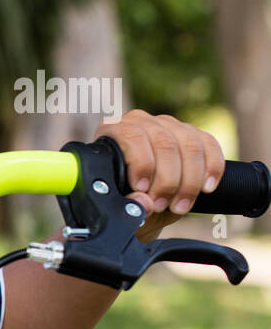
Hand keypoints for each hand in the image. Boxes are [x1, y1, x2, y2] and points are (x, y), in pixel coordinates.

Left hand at [94, 110, 224, 242]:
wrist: (139, 198)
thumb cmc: (123, 196)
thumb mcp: (120, 202)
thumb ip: (128, 203)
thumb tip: (144, 203)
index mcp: (116, 130)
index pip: (133, 137)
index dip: (142, 164)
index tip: (143, 189)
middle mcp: (143, 121)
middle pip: (165, 143)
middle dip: (167, 180)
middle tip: (161, 205)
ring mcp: (170, 125)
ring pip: (190, 145)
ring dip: (189, 181)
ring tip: (180, 206)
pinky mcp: (194, 133)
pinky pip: (209, 145)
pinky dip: (212, 168)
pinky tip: (207, 188)